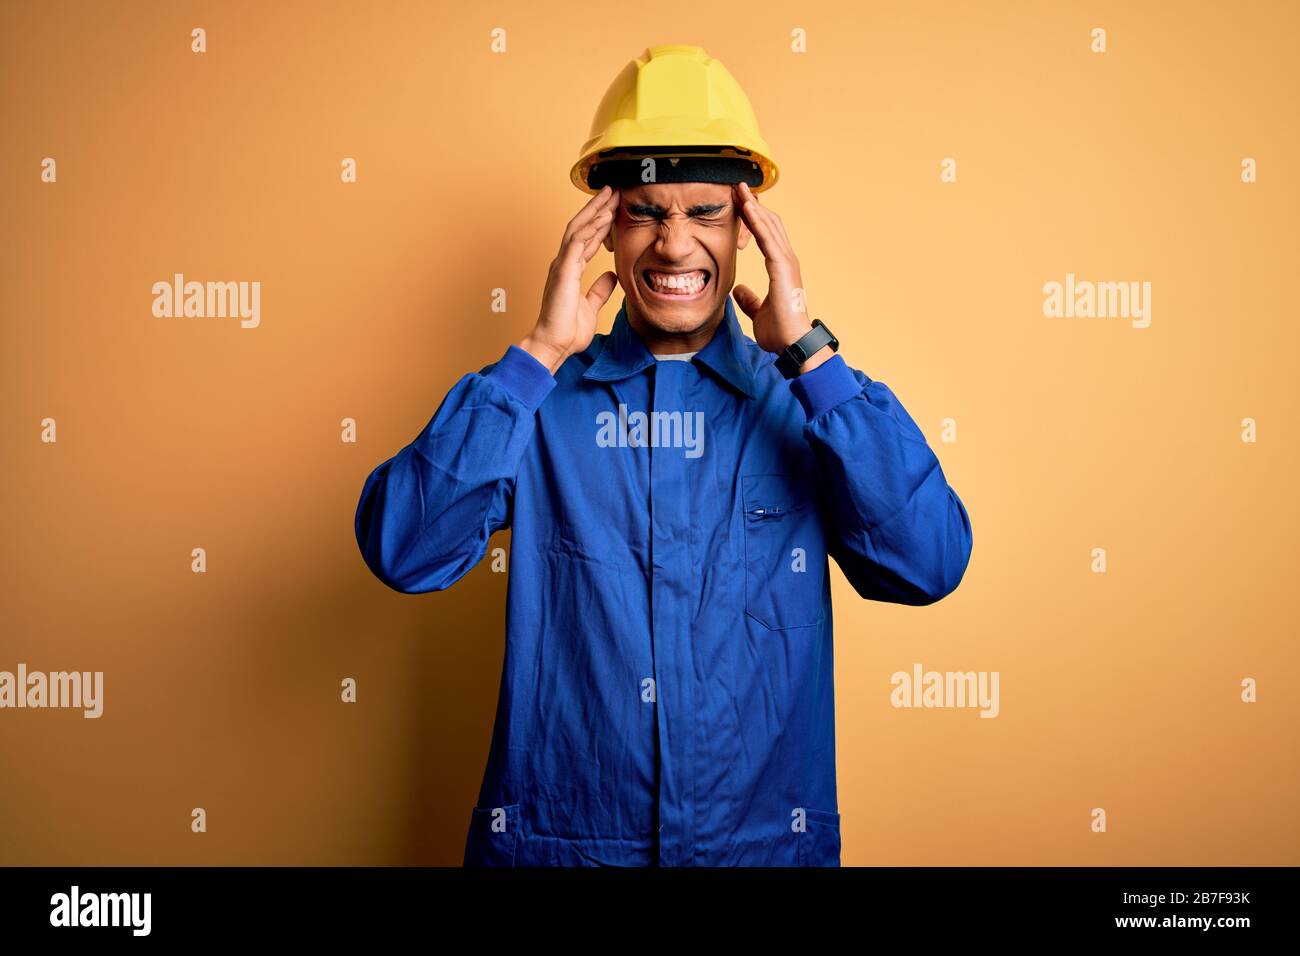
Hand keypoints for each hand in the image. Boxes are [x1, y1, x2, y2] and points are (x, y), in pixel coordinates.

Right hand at [520, 185, 619, 372]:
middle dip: (597, 208)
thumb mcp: (591, 306)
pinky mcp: (563, 272)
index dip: (600, 222)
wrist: (553, 344)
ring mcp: (561, 265)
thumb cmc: (566, 330)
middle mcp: (564, 263)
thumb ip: (599, 290)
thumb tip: (611, 276)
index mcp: (570, 270)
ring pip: (578, 229)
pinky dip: (589, 229)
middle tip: (613, 191)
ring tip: (610, 195)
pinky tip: (602, 217)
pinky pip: (576, 244)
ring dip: (594, 211)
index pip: (586, 239)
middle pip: (581, 227)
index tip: (613, 208)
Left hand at [731, 182, 830, 372]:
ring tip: (740, 190)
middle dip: (754, 205)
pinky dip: (757, 222)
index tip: (742, 203)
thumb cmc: (780, 332)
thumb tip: (739, 292)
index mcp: (781, 268)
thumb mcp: (758, 312)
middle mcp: (786, 260)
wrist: (792, 344)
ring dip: (754, 207)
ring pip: (770, 226)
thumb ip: (750, 300)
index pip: (768, 236)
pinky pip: (768, 239)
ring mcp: (787, 262)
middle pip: (770, 225)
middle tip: (739, 188)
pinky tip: (747, 208)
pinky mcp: (783, 268)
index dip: (755, 218)